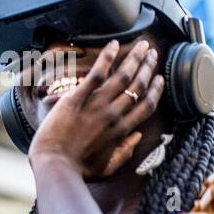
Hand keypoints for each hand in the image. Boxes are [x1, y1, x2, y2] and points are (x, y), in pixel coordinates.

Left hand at [28, 39, 164, 180]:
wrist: (54, 165)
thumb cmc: (77, 170)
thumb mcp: (107, 167)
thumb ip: (124, 153)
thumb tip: (136, 138)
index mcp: (122, 131)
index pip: (147, 106)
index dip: (156, 90)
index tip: (159, 79)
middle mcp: (114, 115)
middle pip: (138, 86)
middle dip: (148, 67)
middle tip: (152, 53)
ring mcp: (96, 105)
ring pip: (123, 76)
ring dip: (134, 58)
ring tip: (141, 45)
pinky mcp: (77, 99)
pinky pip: (96, 74)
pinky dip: (107, 57)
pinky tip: (112, 44)